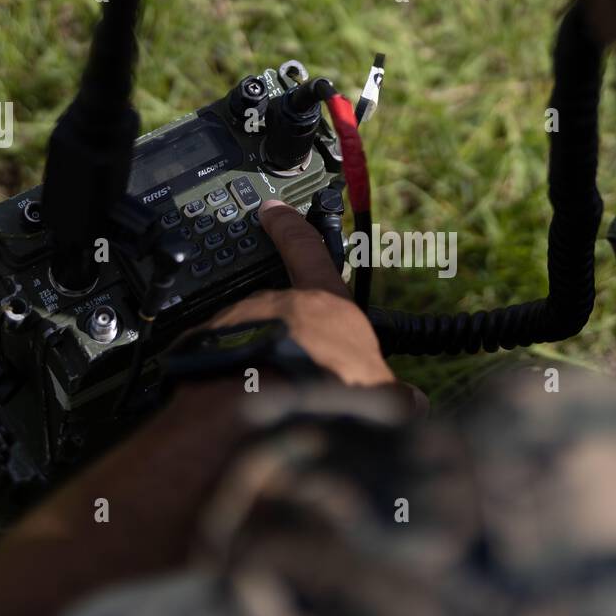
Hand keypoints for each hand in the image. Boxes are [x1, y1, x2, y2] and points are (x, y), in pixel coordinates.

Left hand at [191, 199, 393, 386]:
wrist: (272, 406)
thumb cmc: (330, 386)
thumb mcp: (376, 389)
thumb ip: (389, 391)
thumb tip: (410, 402)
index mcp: (323, 301)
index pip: (306, 249)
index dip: (291, 227)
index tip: (273, 209)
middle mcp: (275, 303)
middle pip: (276, 311)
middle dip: (282, 336)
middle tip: (291, 368)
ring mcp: (236, 323)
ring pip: (244, 336)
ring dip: (253, 358)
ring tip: (266, 394)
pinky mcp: (205, 350)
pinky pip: (217, 358)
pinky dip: (227, 374)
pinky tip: (237, 399)